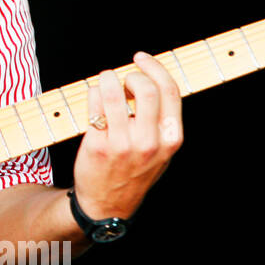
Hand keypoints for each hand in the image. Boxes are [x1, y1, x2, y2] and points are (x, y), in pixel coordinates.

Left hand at [74, 51, 183, 220]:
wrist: (107, 206)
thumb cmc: (134, 172)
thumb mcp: (160, 151)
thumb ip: (161, 120)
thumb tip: (150, 78)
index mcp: (170, 139)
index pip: (170, 92)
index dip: (155, 68)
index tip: (141, 58)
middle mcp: (149, 142)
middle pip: (145, 89)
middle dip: (132, 74)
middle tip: (122, 78)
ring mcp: (122, 145)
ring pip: (114, 94)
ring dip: (108, 79)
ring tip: (106, 81)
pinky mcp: (97, 146)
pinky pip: (94, 106)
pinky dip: (94, 93)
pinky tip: (95, 96)